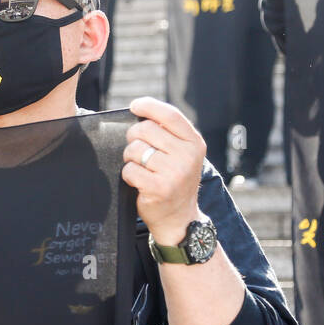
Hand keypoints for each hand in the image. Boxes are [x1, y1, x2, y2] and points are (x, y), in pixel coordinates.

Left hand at [123, 97, 205, 244]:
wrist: (179, 218)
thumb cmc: (174, 180)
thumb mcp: (182, 154)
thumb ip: (168, 133)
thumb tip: (141, 111)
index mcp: (194, 143)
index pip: (169, 115)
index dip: (149, 106)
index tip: (135, 106)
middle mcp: (187, 156)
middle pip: (145, 130)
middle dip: (134, 138)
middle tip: (138, 151)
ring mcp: (174, 173)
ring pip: (135, 150)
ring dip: (130, 158)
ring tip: (141, 168)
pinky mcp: (158, 188)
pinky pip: (130, 170)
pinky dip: (128, 174)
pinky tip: (139, 181)